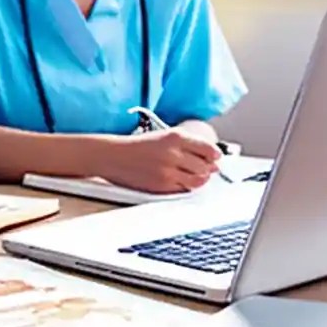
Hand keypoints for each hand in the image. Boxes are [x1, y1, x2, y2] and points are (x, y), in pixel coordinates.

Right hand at [100, 129, 222, 192]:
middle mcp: (173, 153)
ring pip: (198, 180)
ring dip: (199, 180)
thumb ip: (187, 146)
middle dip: (208, 169)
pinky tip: (178, 181)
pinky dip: (185, 187)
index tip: (215, 158)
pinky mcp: (161, 185)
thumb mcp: (163, 137)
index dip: (215, 156)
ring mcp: (167, 170)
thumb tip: (213, 162)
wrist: (112, 155)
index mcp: (175, 137)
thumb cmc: (136, 146)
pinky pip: (184, 189)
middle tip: (202, 168)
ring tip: (191, 176)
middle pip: (206, 167)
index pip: (209, 149)